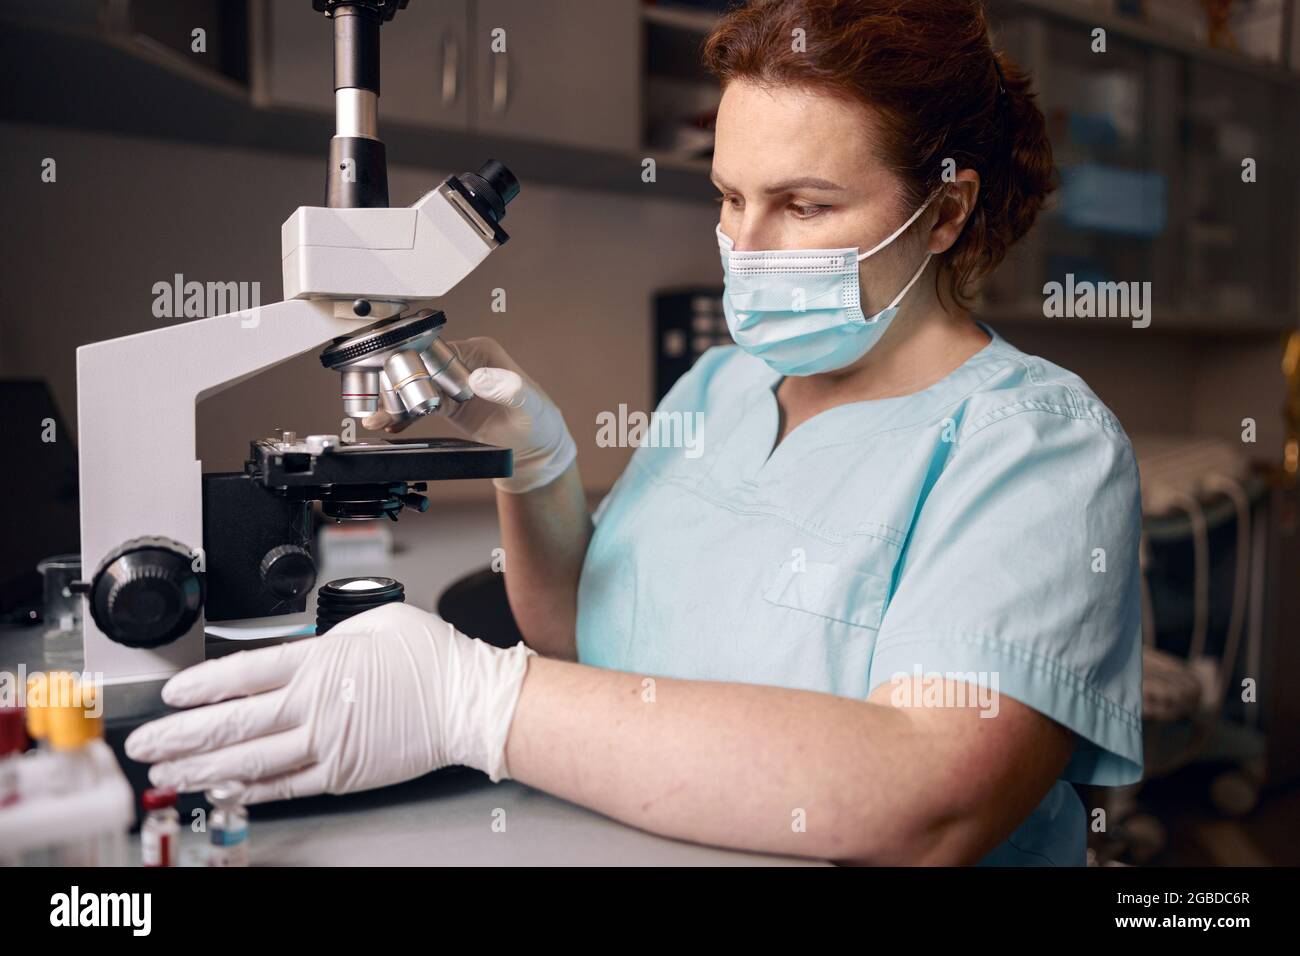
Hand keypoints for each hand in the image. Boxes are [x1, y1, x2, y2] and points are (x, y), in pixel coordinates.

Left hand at [124, 604, 534, 802]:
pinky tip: (226, 789)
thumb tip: (300, 649)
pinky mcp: (341, 772)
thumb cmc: (432, 660)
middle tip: (146, 743)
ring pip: (249, 761)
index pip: (242, 676)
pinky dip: (251, 789)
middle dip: (180, 735)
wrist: (469, 703)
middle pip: (232, 724)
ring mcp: (326, 744)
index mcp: (320, 662)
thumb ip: (328, 638)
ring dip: (202, 768)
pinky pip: (285, 785)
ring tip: (170, 772)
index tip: (171, 695)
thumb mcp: (375, 621)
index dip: (199, 688)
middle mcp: (315, 706)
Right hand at [363, 336, 575, 493]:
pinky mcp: (447, 404)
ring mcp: (452, 384)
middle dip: (398, 384)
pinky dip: (403, 416)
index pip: (438, 350)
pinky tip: (388, 425)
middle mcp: (462, 363)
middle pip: (419, 367)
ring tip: (375, 418)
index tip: (399, 378)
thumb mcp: (527, 403)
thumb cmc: (538, 420)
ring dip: (395, 402)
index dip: (417, 363)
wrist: (535, 448)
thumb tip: (479, 378)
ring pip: (415, 387)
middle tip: (379, 402)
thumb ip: (507, 388)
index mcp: (479, 352)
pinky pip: (419, 407)